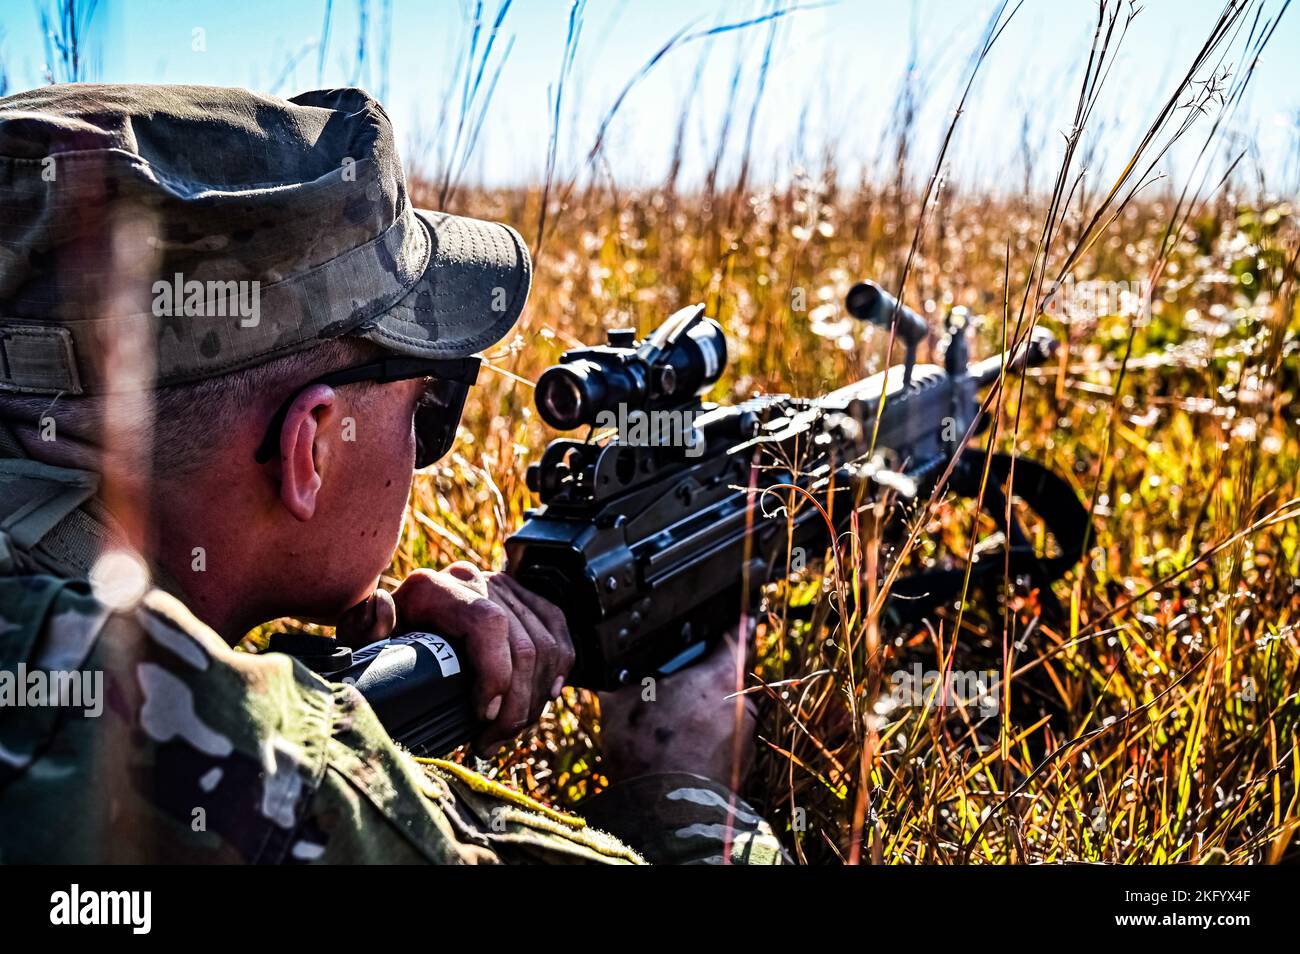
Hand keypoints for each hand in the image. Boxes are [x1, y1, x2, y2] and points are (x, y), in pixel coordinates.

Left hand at [338, 562, 574, 749]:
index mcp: (432, 588)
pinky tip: (546, 696)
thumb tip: (384, 609)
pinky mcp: (522, 597)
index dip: (497, 675)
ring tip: (509, 729)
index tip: (483, 717)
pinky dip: (559, 667)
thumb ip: (361, 628)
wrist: (395, 626)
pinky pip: (558, 630)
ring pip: (546, 644)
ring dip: (536, 696)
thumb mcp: (358, 644)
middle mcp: (472, 579)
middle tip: (494, 739)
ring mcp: (501, 586)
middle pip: (524, 644)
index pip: (488, 624)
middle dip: (517, 703)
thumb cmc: (376, 646)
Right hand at [597, 627, 756, 789]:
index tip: (730, 615)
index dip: (731, 623)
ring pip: (726, 710)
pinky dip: (707, 741)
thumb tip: (603, 659)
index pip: (738, 634)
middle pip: (727, 675)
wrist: (666, 813)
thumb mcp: (621, 702)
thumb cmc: (648, 751)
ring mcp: (746, 737)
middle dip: (704, 676)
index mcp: (721, 676)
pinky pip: (725, 741)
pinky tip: (678, 749)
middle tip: (674, 681)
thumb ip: (623, 675)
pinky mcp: (741, 765)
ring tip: (671, 722)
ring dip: (705, 711)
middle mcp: (744, 703)